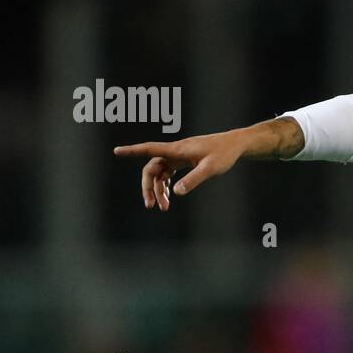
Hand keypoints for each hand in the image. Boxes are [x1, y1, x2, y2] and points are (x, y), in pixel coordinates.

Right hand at [113, 133, 245, 210]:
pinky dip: (166, 185)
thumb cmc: (224, 154)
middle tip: (151, 206)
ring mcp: (179, 156)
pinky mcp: (185, 160)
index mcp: (178, 150)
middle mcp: (175, 151)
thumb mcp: (210, 169)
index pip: (150, 149)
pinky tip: (169, 197)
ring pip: (160, 172)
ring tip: (164, 207)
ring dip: (158, 189)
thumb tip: (176, 193)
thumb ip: (193, 180)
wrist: (236, 145)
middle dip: (149, 187)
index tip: (116, 150)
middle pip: (152, 168)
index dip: (132, 150)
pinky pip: (168, 173)